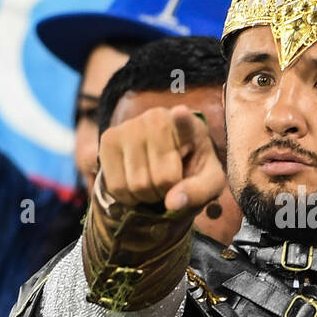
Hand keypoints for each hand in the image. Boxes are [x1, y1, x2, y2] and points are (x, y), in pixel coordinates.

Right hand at [96, 106, 226, 215]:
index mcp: (189, 126)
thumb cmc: (192, 168)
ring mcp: (129, 126)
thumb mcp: (209, 182)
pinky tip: (135, 182)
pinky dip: (127, 197)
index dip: (181, 120)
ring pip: (137, 185)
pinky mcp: (108, 139)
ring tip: (153, 181)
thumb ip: (198, 192)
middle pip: (161, 179)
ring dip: (146, 196)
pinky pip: (115, 186)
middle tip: (168, 183)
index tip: (181, 113)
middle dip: (166, 192)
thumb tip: (172, 203)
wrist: (165, 157)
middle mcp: (156, 119)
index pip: (184, 123)